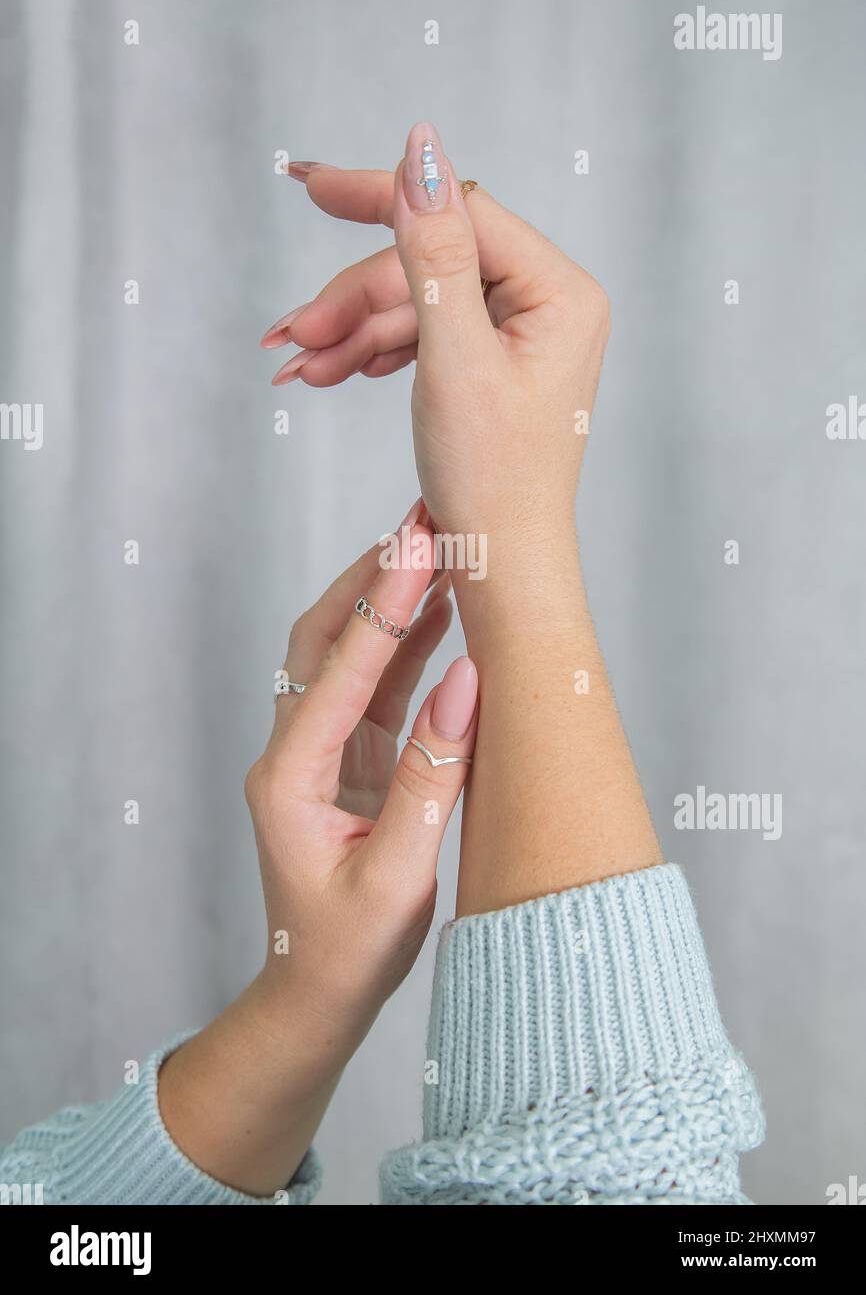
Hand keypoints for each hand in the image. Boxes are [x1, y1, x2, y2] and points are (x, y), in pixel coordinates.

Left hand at [159, 507, 477, 1194]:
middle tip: (427, 516)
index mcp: (291, 778)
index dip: (385, 602)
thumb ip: (434, 779)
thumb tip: (468, 685)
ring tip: (442, 546)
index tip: (422, 541)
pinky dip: (406, 645)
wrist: (316, 996)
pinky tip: (443, 614)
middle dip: (375, 575)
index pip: (341, 669)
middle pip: (326, 638)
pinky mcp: (347, 761)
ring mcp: (317, 752)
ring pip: (348, 654)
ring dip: (392, 601)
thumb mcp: (401, 876)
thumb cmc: (351, 952)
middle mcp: (294, 752)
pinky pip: (374, 687)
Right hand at [263, 124, 610, 544]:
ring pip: (418, 302)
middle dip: (355, 298)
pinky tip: (333, 370)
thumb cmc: (493, 476)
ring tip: (297, 367)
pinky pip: (425, 335)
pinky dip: (374, 351)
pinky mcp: (494, 363)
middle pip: (430, 263)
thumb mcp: (453, 356)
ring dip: (352, 331)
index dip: (381, 199)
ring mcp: (521, 335)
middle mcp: (547, 303)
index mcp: (559, 291)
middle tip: (291, 337)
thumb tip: (420, 146)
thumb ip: (432, 251)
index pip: (459, 214)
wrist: (500, 563)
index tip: (309, 185)